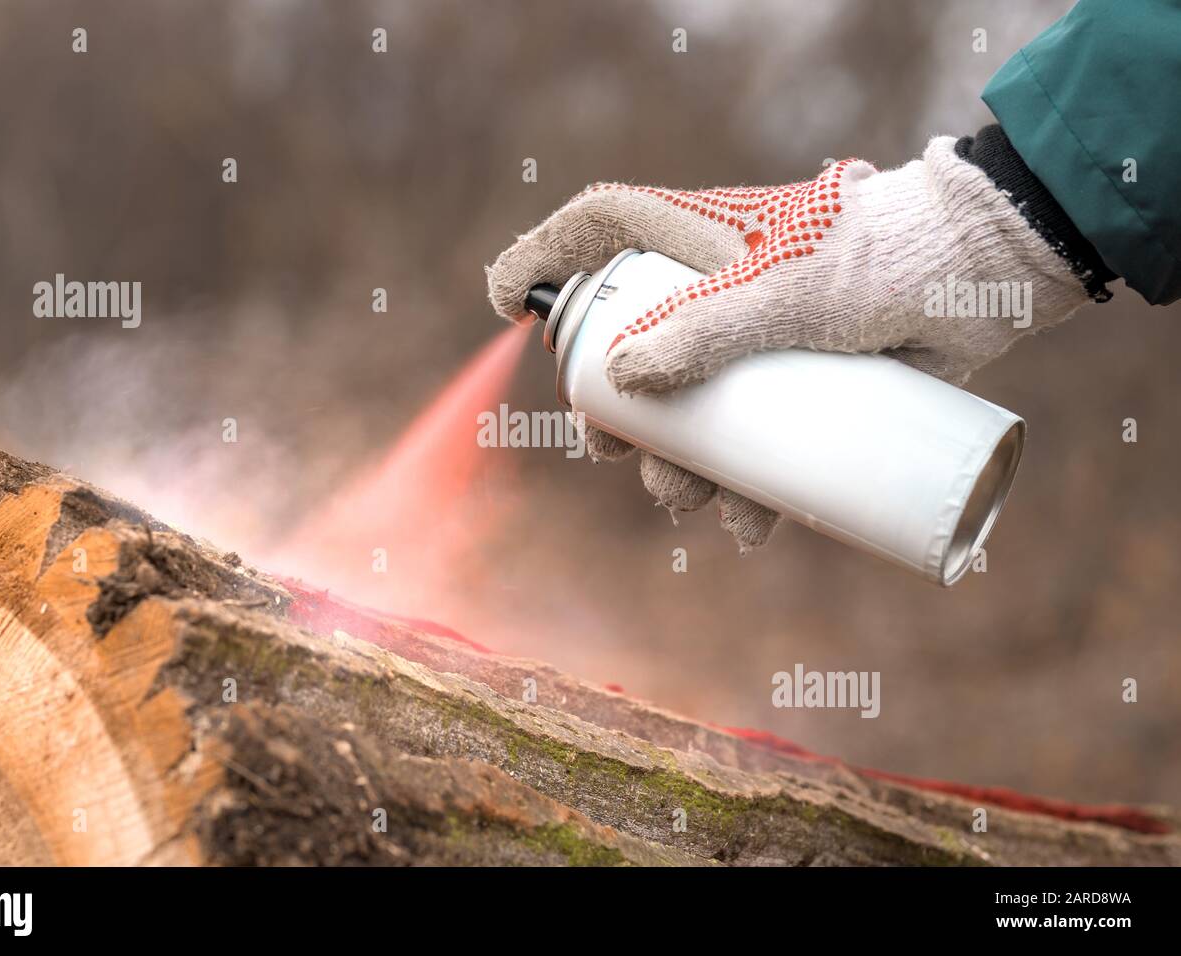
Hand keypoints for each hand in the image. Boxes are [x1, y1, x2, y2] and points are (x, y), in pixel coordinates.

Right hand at [486, 137, 1090, 549]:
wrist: (978, 282)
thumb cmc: (878, 260)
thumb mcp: (784, 292)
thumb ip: (704, 328)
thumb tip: (621, 379)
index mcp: (692, 238)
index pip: (595, 229)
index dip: (540, 261)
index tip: (506, 306)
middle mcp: (711, 290)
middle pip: (626, 347)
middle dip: (611, 413)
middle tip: (612, 453)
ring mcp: (752, 344)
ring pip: (686, 413)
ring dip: (674, 469)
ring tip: (692, 502)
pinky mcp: (796, 389)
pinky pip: (750, 448)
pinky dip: (744, 494)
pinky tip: (754, 526)